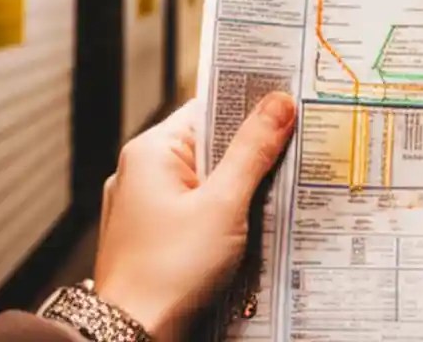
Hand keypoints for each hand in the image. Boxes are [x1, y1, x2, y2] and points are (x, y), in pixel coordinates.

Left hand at [93, 92, 296, 340]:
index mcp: (151, 151)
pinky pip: (196, 210)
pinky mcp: (153, 235)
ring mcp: (145, 205)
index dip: (249, 107)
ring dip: (239, 189)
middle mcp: (141, 172)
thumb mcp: (223, 206)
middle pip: (210, 145)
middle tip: (291, 157)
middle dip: (250, 154)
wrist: (131, 334)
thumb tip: (277, 104)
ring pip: (206, 181)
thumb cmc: (167, 273)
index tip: (287, 107)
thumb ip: (252, 152)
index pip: (208, 108)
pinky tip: (247, 229)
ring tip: (272, 198)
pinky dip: (222, 215)